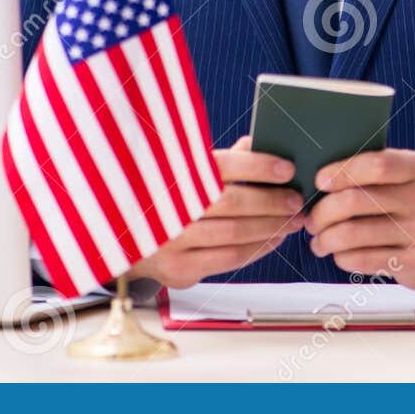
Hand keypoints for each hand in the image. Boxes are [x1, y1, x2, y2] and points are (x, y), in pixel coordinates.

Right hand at [126, 135, 305, 288]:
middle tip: (296, 200)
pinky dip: (258, 249)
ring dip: (270, 228)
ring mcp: (172, 243)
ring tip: (291, 220)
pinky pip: (229, 260)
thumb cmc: (162, 198)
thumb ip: (220, 160)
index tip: (287, 168)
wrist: (118, 239)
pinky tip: (273, 238)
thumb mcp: (180, 171)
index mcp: (169, 175)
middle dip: (271, 202)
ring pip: (235, 235)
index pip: (221, 166)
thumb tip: (259, 143)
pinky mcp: (178, 270)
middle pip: (232, 204)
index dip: (258, 166)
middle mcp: (168, 209)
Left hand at [304, 148, 414, 291]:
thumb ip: (374, 171)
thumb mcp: (407, 176)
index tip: (320, 181)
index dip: (342, 171)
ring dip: (325, 239)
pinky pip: (361, 259)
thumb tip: (319, 179)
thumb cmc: (414, 202)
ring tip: (318, 240)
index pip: (376, 165)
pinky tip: (338, 254)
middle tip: (312, 219)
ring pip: (352, 234)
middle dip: (322, 212)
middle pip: (355, 201)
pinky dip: (340, 257)